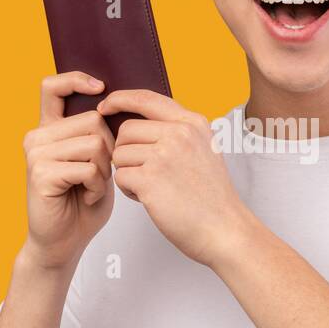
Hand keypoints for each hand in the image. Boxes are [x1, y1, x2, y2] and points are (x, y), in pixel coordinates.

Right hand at [20, 71, 116, 268]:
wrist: (64, 241)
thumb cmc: (82, 202)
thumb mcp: (95, 161)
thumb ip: (98, 135)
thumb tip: (115, 107)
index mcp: (50, 129)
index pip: (52, 87)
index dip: (76, 80)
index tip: (100, 87)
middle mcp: (38, 137)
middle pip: (93, 121)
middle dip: (108, 150)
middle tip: (97, 175)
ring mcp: (36, 154)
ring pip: (94, 144)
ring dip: (103, 171)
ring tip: (90, 187)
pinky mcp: (40, 173)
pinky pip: (87, 168)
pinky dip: (96, 186)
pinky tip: (85, 197)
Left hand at [97, 89, 253, 268]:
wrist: (224, 229)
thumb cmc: (212, 197)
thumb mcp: (206, 149)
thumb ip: (180, 132)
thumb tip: (140, 122)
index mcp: (193, 123)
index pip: (146, 98)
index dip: (120, 99)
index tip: (105, 106)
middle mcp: (179, 133)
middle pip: (126, 130)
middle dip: (126, 151)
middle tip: (145, 173)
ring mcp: (165, 155)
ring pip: (119, 154)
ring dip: (128, 172)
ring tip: (152, 188)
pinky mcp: (151, 179)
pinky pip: (120, 176)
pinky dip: (128, 190)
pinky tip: (149, 199)